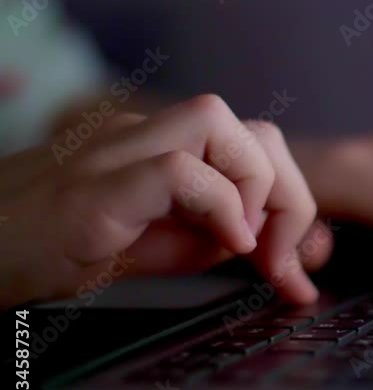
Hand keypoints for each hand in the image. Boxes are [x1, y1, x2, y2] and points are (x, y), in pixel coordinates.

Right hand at [0, 95, 326, 307]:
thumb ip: (221, 233)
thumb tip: (279, 239)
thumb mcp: (164, 245)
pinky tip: (225, 245)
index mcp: (165, 146)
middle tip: (279, 260)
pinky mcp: (92, 190)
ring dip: (256, 190)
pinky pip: (175, 169)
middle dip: (289, 198)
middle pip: (254, 130)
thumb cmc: (60, 249)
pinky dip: (220, 206)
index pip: (257, 144)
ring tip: (246, 247)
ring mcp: (113, 154)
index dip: (292, 202)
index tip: (295, 267)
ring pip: (218, 122)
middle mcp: (143, 136)